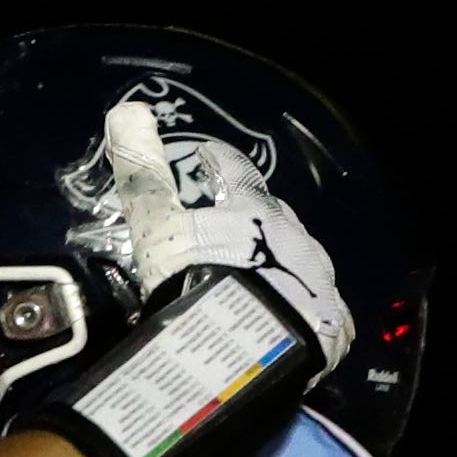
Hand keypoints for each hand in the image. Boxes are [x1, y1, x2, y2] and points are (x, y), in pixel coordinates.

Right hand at [89, 101, 354, 369]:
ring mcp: (318, 279)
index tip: (208, 157)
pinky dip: (309, 312)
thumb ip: (144, 175)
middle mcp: (293, 234)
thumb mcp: (158, 224)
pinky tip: (297, 323)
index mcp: (253, 207)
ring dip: (287, 265)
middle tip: (238, 235)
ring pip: (306, 260)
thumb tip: (125, 111)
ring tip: (266, 284)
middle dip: (259, 220)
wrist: (245, 345)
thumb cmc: (197, 278)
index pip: (236, 171)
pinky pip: (323, 311)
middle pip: (278, 216)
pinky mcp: (330, 323)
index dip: (219, 162)